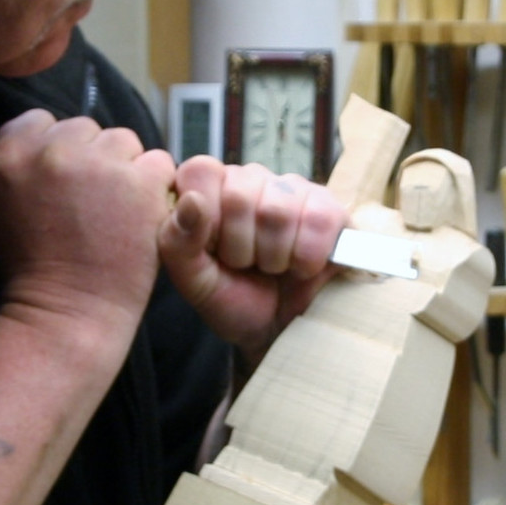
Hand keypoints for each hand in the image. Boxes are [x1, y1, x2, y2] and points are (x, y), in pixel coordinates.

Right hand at [0, 109, 176, 332]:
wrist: (66, 310)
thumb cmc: (31, 265)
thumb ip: (15, 166)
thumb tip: (36, 142)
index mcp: (11, 152)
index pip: (41, 121)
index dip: (56, 147)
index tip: (62, 175)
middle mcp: (53, 150)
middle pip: (86, 129)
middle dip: (92, 157)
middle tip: (91, 198)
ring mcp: (99, 164)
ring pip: (124, 141)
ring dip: (125, 168)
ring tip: (117, 208)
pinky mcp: (140, 182)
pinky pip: (158, 163)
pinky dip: (156, 186)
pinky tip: (141, 214)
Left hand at [157, 156, 347, 371]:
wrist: (280, 332)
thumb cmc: (231, 298)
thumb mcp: (193, 281)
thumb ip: (176, 241)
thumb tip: (191, 201)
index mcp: (209, 186)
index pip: (199, 172)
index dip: (205, 220)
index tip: (211, 249)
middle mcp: (249, 178)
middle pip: (238, 196)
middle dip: (239, 248)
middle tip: (245, 265)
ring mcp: (290, 187)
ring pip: (277, 211)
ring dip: (273, 257)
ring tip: (272, 267)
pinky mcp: (328, 206)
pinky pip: (318, 220)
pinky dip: (306, 258)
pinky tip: (300, 266)